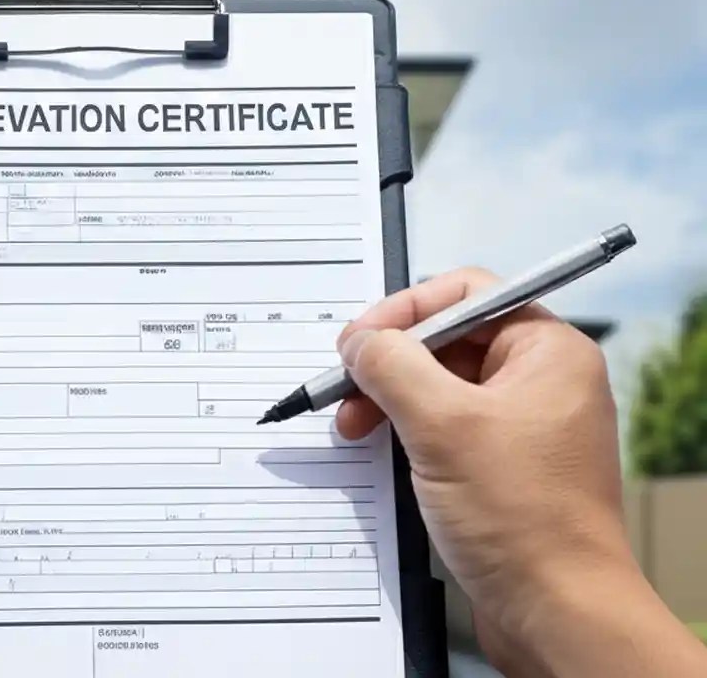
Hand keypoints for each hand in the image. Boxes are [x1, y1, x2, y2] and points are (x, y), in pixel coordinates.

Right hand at [333, 268, 706, 675]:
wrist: (555, 608)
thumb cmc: (523, 518)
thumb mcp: (442, 425)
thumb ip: (392, 366)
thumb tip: (359, 340)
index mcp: (548, 352)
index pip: (465, 294)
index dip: (404, 311)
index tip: (359, 340)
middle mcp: (541, 380)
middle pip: (447, 340)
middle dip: (388, 363)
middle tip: (346, 388)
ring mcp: (523, 424)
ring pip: (439, 385)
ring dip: (389, 399)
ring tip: (353, 427)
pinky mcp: (503, 464)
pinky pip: (444, 427)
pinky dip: (406, 431)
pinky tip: (378, 450)